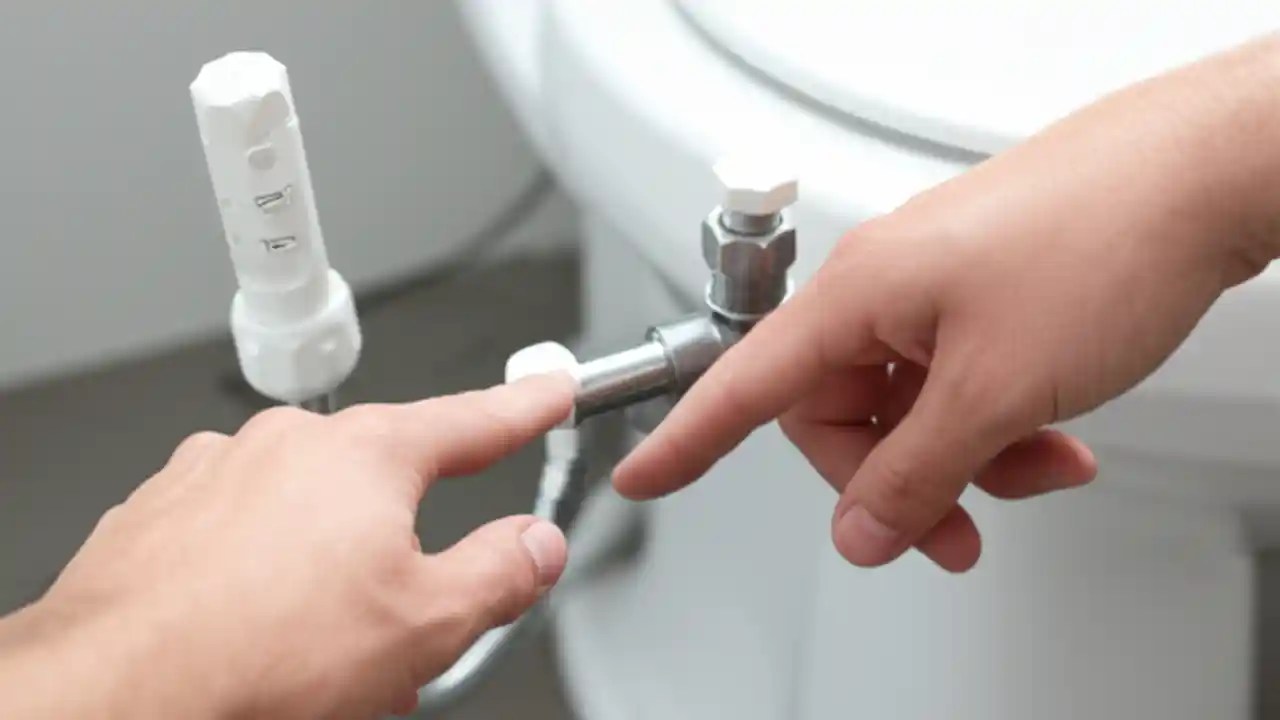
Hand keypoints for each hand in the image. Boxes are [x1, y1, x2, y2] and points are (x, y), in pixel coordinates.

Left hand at [0, 374, 573, 718]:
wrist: (116, 693)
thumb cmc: (256, 655)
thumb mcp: (425, 625)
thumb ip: (500, 573)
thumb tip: (536, 545)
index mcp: (367, 454)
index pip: (473, 421)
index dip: (523, 407)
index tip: (548, 391)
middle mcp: (290, 445)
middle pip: (383, 485)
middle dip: (403, 548)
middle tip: (401, 620)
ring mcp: (218, 472)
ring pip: (308, 518)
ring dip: (330, 570)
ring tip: (318, 650)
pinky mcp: (162, 512)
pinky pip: (240, 534)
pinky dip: (261, 575)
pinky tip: (257, 632)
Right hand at [614, 36, 1279, 571]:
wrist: (1205, 173)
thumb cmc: (1103, 238)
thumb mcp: (995, 390)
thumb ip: (916, 472)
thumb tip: (862, 529)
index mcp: (857, 294)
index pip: (744, 382)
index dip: (687, 438)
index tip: (643, 474)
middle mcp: (884, 285)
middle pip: (840, 412)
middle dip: (895, 478)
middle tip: (947, 529)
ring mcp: (935, 284)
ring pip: (908, 402)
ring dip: (963, 454)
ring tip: (1034, 471)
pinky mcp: (984, 288)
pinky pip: (957, 377)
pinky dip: (996, 420)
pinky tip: (1050, 436)